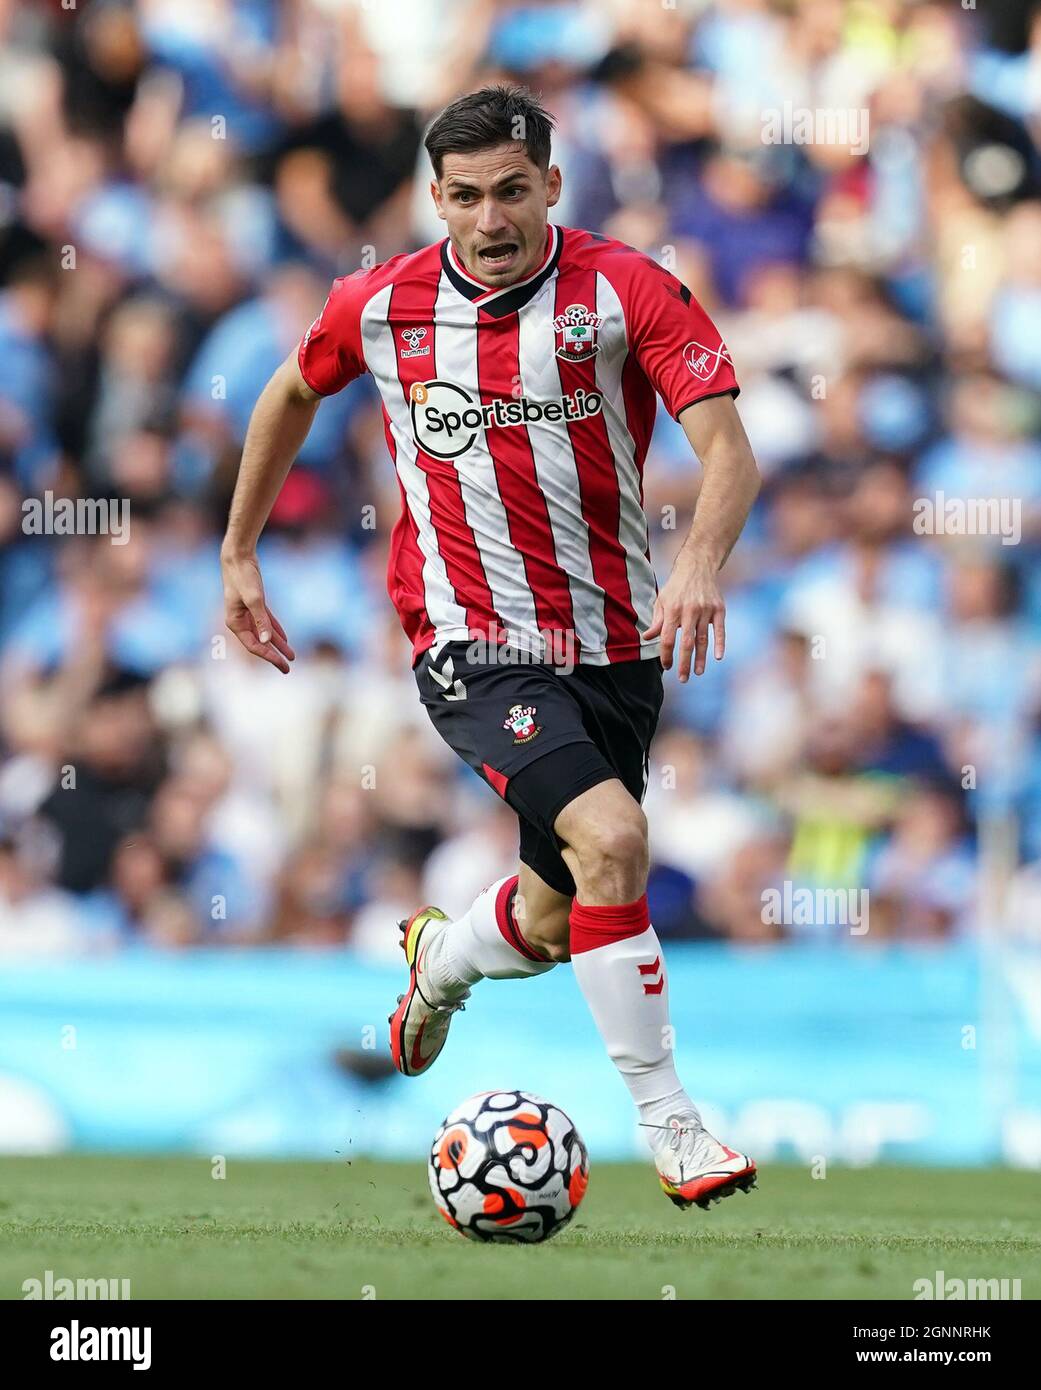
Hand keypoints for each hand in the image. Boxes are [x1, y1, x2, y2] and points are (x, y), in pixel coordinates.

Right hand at [221, 549, 295, 673]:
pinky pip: (266, 622)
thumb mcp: (254, 598)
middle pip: (259, 643)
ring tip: (291, 656)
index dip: (269, 656)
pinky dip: (275, 630)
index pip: (254, 646)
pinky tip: (285, 639)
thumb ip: (261, 620)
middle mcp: (239, 620)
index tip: (283, 664)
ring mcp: (247, 613)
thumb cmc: (243, 576)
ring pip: (265, 634)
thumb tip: (266, 641)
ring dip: (278, 645)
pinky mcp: (254, 604)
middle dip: (274, 656)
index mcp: (235, 622)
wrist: (238, 556)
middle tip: (288, 669)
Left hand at [641, 549, 724, 680]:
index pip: (668, 638)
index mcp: (673, 610)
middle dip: (684, 663)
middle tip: (683, 679)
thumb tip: (647, 638)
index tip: (666, 666)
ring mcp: (705, 610)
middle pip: (686, 642)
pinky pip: (720, 630)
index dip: (666, 654)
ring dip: (701, 658)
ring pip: (703, 639)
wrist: (697, 566)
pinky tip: (718, 657)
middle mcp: (689, 611)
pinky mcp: (719, 609)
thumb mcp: (662, 601)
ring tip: (698, 673)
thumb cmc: (676, 587)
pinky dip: (720, 643)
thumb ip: (657, 621)